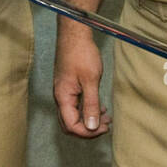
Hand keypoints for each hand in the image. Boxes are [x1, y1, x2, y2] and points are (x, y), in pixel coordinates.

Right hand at [53, 21, 109, 137]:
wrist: (74, 34)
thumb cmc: (81, 53)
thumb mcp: (90, 80)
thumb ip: (91, 104)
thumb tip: (91, 127)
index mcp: (63, 97)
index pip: (71, 126)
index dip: (87, 132)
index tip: (104, 128)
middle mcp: (60, 97)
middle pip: (69, 124)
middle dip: (87, 129)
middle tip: (105, 126)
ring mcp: (63, 92)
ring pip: (73, 115)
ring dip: (88, 120)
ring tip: (106, 117)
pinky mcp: (68, 86)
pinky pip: (75, 106)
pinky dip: (87, 110)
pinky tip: (99, 106)